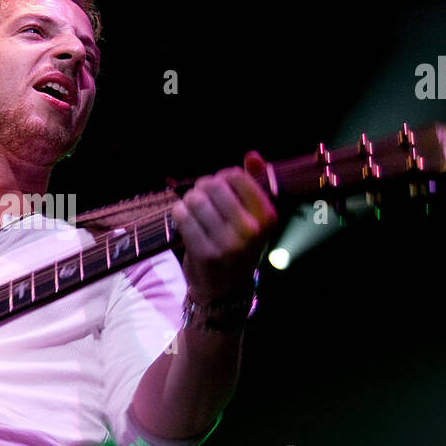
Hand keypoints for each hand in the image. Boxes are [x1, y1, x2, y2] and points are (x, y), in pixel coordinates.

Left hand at [170, 151, 278, 303]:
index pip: (236, 176)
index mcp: (267, 217)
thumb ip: (254, 183)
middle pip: (213, 186)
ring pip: (195, 200)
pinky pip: (182, 217)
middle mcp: (251, 231)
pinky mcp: (205, 254)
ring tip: (192, 210)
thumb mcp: (254, 217)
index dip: (221, 178)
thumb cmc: (239, 245)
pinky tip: (183, 219)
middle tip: (201, 198)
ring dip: (188, 201)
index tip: (219, 189)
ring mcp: (228, 244)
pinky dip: (178, 213)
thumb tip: (252, 155)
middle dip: (202, 188)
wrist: (226, 290)